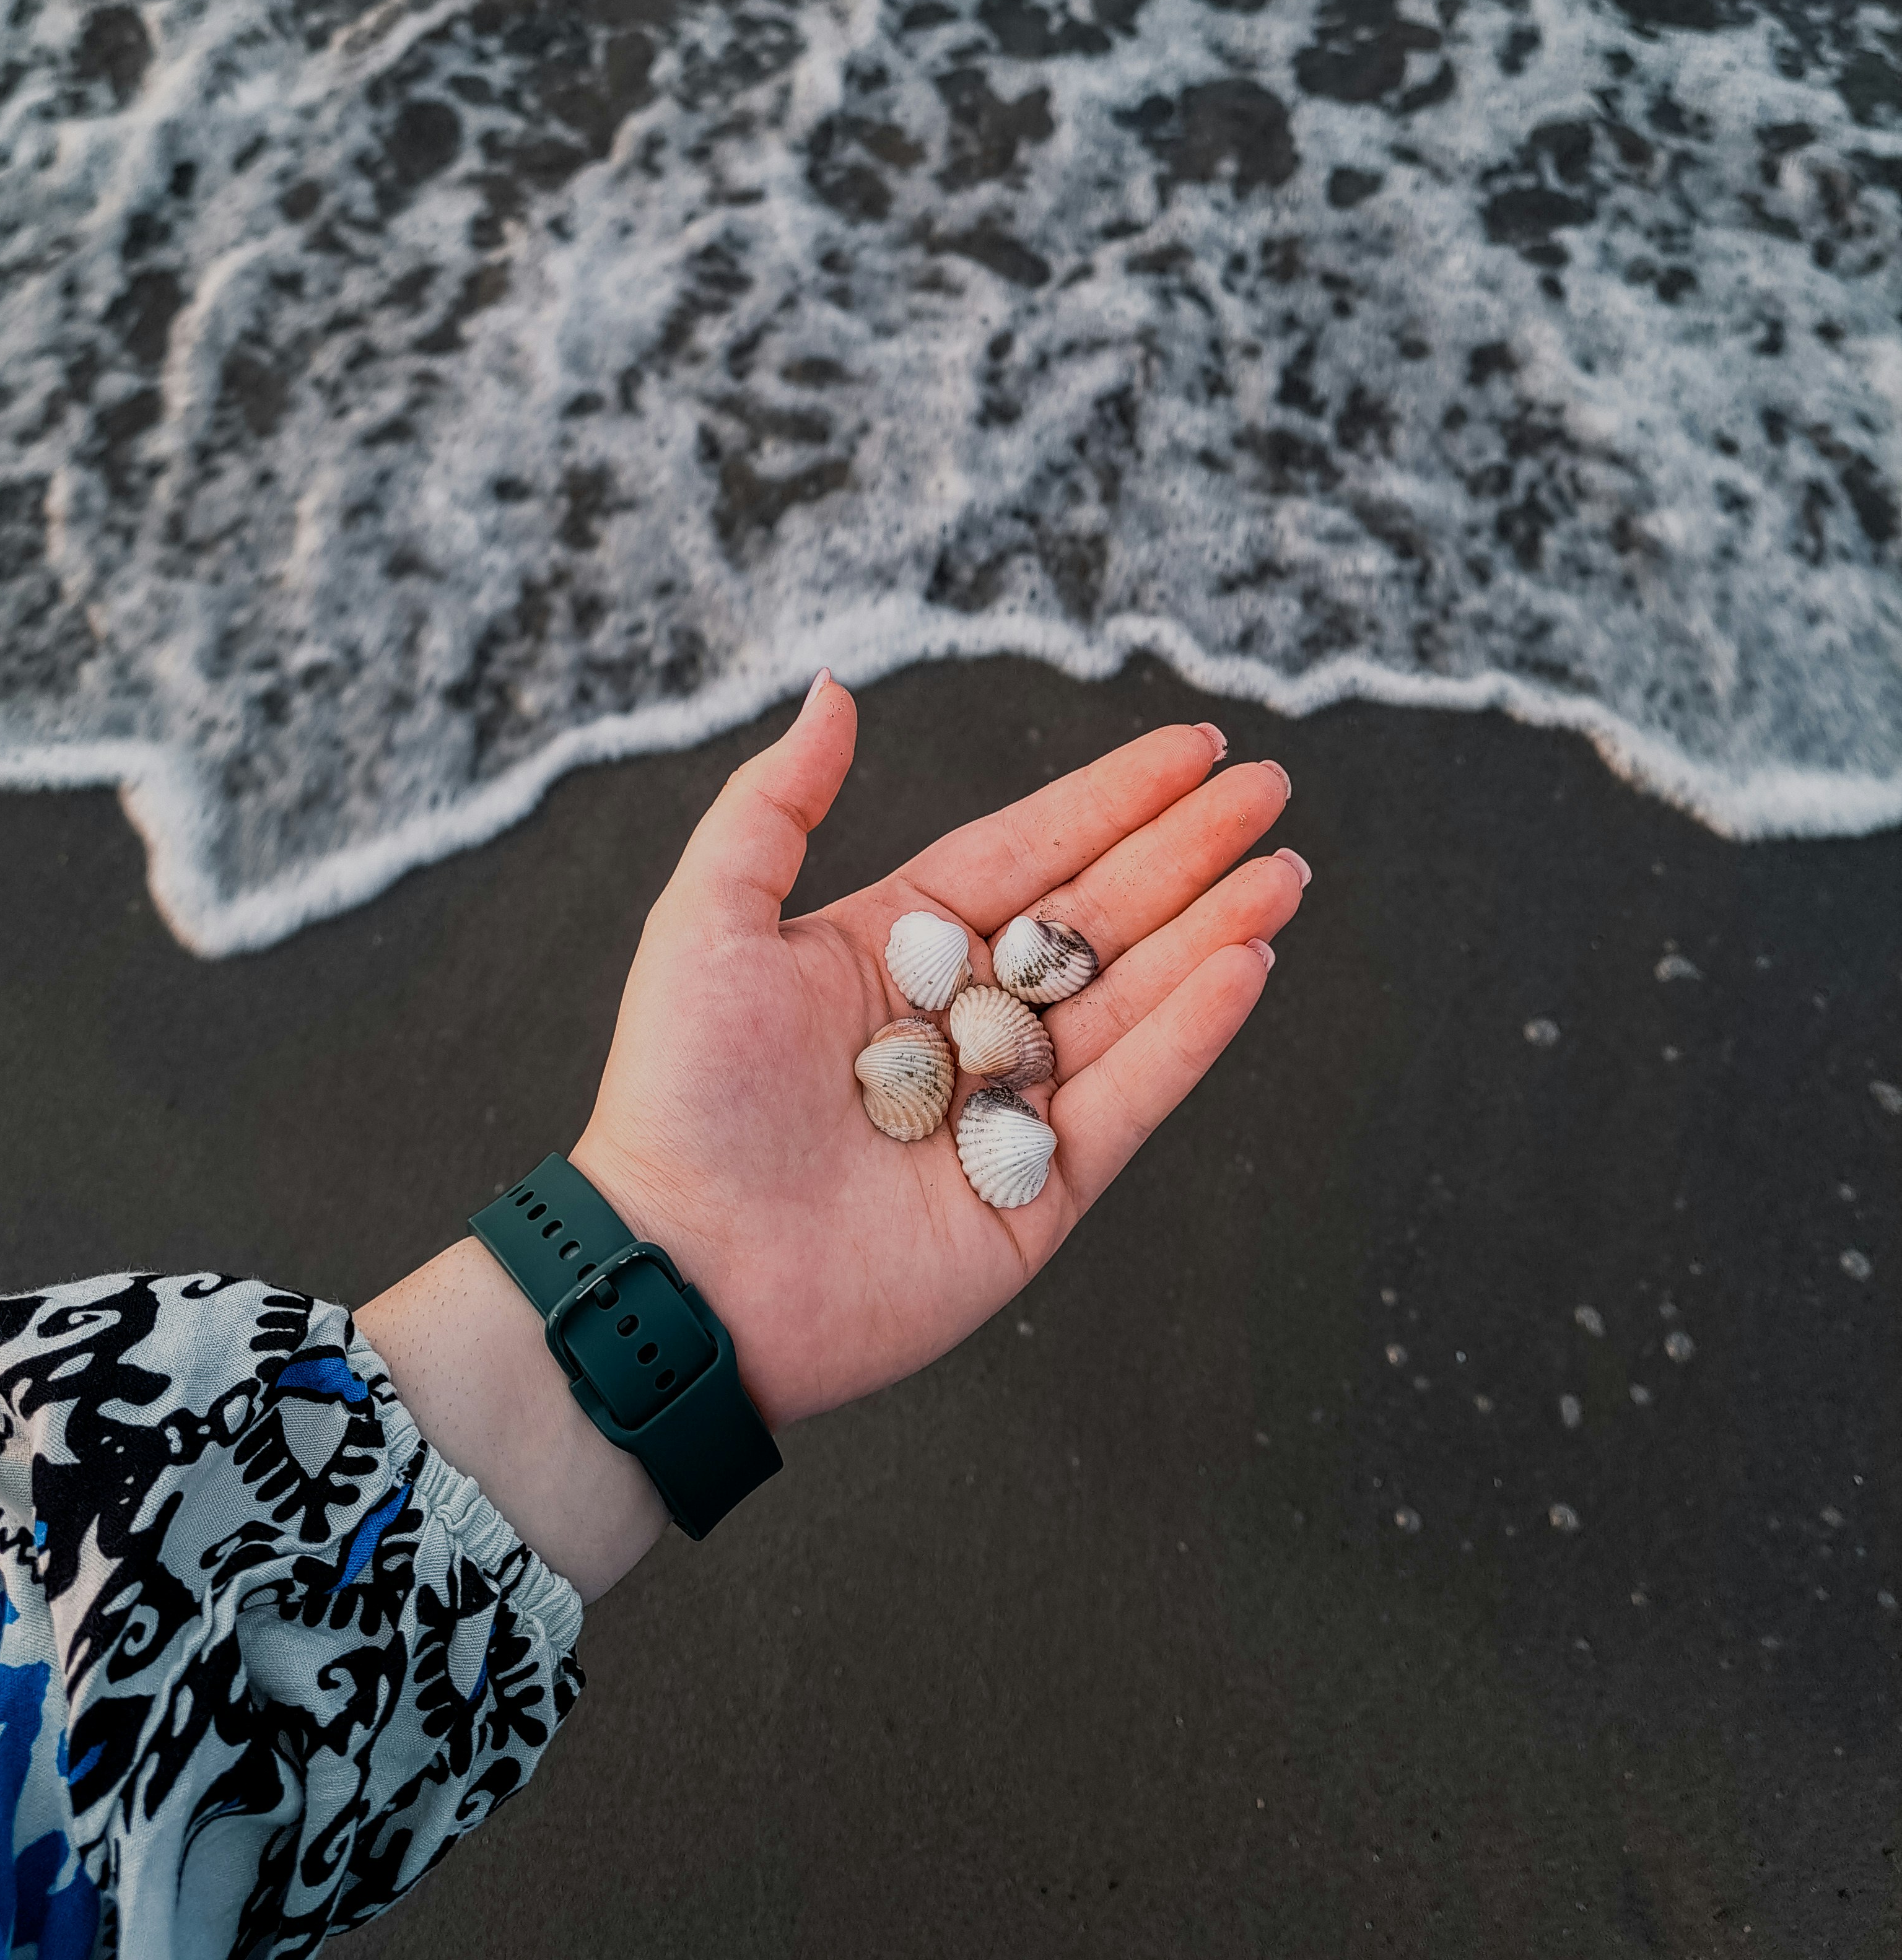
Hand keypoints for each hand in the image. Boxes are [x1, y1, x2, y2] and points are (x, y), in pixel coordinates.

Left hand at [574, 677, 1304, 1429]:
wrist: (678, 1269)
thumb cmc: (678, 1092)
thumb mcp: (709, 919)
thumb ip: (777, 802)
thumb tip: (833, 690)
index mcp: (895, 950)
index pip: (1028, 852)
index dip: (1112, 800)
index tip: (1192, 749)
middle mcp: (962, 1021)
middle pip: (1097, 918)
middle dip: (1187, 852)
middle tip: (1269, 791)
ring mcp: (1007, 1106)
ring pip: (1131, 999)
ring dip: (1212, 930)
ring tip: (1282, 871)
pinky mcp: (1036, 1191)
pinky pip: (1129, 1097)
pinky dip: (1190, 1032)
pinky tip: (1246, 962)